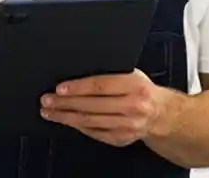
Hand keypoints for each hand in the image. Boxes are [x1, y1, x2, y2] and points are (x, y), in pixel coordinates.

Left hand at [39, 69, 166, 146]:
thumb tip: (77, 70)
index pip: (100, 86)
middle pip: (91, 105)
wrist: (161, 114)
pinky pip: (95, 133)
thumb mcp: (132, 74)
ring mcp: (127, 125)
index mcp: (134, 85)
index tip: (59, 89)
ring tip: (50, 112)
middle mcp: (132, 106)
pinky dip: (78, 127)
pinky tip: (66, 121)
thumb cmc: (141, 90)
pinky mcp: (121, 139)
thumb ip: (110, 73)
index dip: (77, 87)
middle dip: (65, 103)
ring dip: (66, 117)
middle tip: (47, 101)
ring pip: (90, 121)